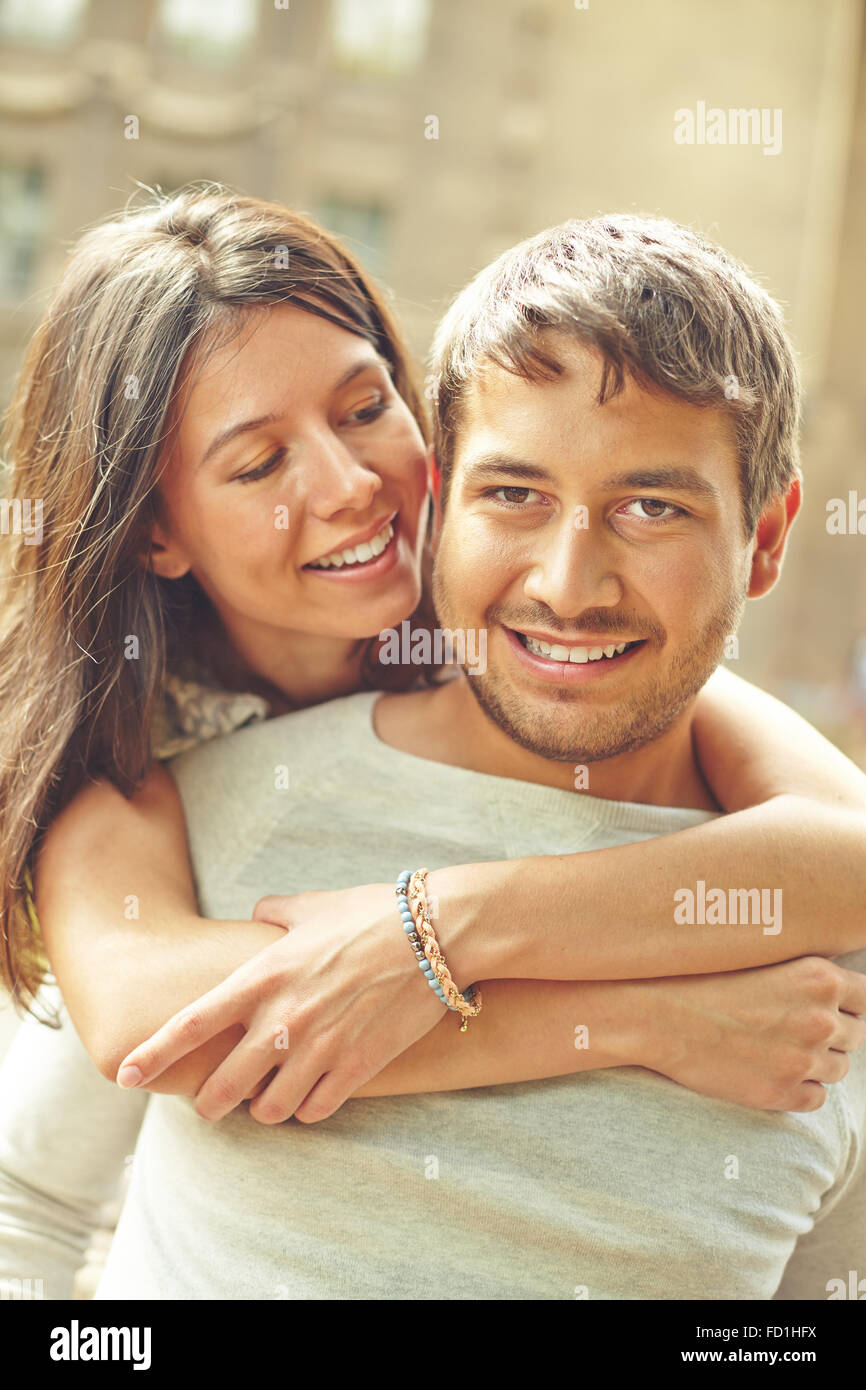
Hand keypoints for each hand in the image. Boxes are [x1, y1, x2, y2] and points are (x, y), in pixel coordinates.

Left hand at [115, 884, 446, 1123]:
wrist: (436, 933)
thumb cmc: (371, 913)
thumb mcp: (311, 906)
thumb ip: (274, 913)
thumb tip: (257, 914)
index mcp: (262, 978)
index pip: (190, 1026)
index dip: (152, 1055)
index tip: (125, 1075)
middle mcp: (282, 1020)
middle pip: (221, 1088)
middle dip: (209, 1102)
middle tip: (212, 1102)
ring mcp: (319, 1048)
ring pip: (267, 1110)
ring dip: (263, 1107)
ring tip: (270, 1096)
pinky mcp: (356, 1067)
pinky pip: (313, 1110)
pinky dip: (306, 1107)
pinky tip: (311, 1094)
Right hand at [637, 955, 865, 1109]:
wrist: (660, 1016)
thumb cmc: (702, 979)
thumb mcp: (761, 960)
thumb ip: (805, 976)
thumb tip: (832, 992)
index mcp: (819, 978)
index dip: (848, 1003)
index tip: (830, 1005)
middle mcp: (821, 1019)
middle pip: (856, 1035)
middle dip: (832, 1033)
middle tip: (794, 1028)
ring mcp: (804, 1060)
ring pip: (838, 1069)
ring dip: (816, 1062)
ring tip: (779, 1049)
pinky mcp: (782, 1093)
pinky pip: (816, 1098)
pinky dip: (801, 1089)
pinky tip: (772, 1072)